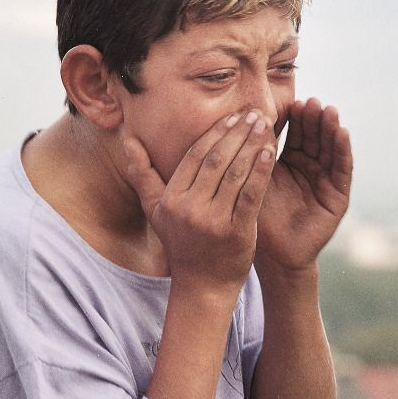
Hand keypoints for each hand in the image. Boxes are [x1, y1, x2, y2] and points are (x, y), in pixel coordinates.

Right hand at [123, 110, 277, 290]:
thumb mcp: (155, 210)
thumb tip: (127, 137)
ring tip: (264, 125)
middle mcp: (190, 208)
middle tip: (253, 113)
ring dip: (252, 145)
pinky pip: (251, 195)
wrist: (203, 285)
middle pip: (216, 160)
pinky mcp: (237, 232)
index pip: (195, 156)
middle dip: (237, 133)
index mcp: (172, 199)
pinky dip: (262, 172)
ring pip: (236, 173)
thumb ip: (142, 173)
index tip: (232, 115)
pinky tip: (270, 153)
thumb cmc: (181, 242)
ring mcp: (214, 221)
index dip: (215, 133)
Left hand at [256, 98, 351, 272]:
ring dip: (329, 128)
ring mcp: (325, 179)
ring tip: (328, 110)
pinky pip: (341, 168)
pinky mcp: (338, 195)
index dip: (293, 117)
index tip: (292, 100)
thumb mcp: (256, 180)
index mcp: (286, 161)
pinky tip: (341, 132)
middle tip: (310, 102)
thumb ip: (256, 154)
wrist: (273, 255)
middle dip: (312, 119)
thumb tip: (247, 117)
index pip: (292, 133)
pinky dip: (342, 149)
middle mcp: (308, 166)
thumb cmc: (258, 218)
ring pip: (329, 147)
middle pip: (313, 136)